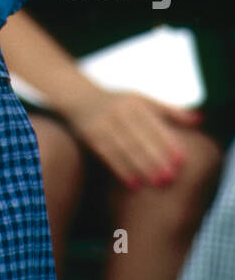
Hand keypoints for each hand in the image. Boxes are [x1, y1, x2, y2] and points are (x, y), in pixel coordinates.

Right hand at [61, 85, 203, 189]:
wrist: (79, 96)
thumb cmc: (118, 102)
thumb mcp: (143, 100)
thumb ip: (170, 111)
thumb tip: (200, 119)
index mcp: (135, 102)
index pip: (154, 124)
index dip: (168, 142)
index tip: (181, 160)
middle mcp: (119, 111)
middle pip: (140, 138)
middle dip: (156, 158)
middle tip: (171, 178)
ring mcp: (103, 123)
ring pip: (125, 148)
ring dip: (141, 166)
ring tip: (156, 183)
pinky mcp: (91, 135)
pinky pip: (108, 154)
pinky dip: (121, 169)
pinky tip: (133, 184)